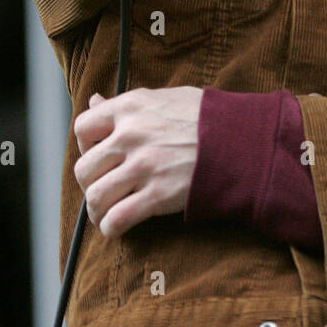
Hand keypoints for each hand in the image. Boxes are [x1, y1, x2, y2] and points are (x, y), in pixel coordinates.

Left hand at [73, 86, 203, 237]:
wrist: (243, 140)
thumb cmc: (208, 117)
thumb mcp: (165, 98)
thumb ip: (127, 103)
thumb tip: (95, 101)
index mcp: (131, 107)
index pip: (83, 127)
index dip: (85, 145)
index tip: (98, 154)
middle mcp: (131, 136)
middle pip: (84, 168)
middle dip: (90, 183)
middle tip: (104, 188)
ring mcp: (144, 166)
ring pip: (96, 196)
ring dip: (97, 210)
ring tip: (106, 213)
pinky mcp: (158, 195)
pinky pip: (117, 218)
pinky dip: (111, 228)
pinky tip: (116, 227)